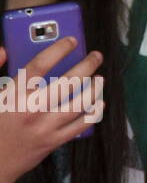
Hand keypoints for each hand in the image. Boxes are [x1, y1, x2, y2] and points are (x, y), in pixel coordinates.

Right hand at [0, 39, 103, 182]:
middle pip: (67, 82)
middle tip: (96, 56)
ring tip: (100, 78)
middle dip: (87, 66)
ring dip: (94, 89)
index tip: (72, 41)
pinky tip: (99, 103)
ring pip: (79, 104)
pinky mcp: (53, 142)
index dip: (58, 50)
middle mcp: (31, 109)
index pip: (39, 65)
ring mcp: (44, 127)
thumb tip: (6, 50)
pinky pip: (80, 126)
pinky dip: (93, 113)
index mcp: (13, 96)